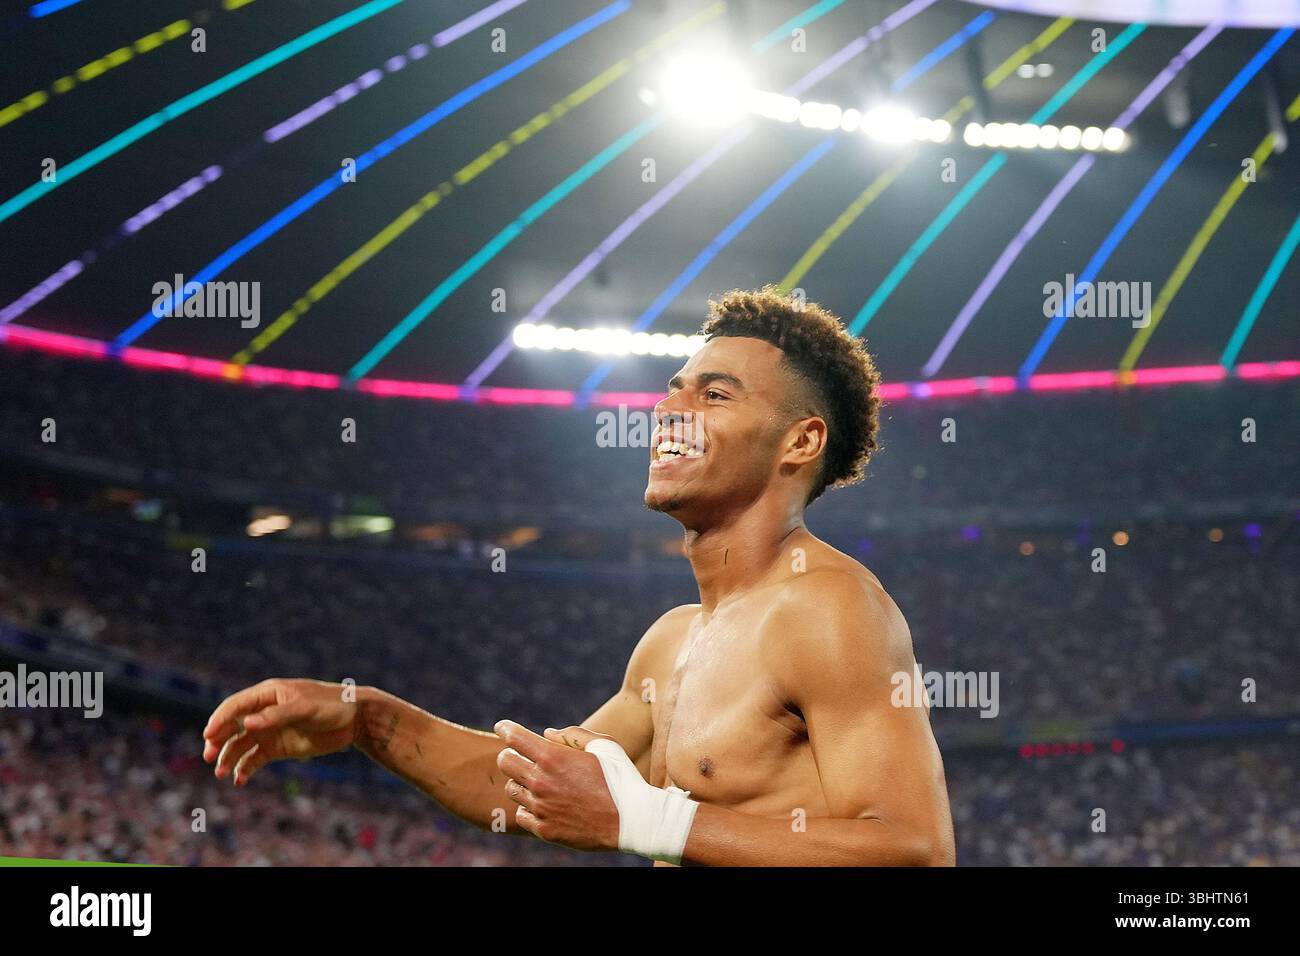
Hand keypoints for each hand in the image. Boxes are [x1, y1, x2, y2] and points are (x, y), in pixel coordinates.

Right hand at [202, 678, 358, 786]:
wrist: (354, 720)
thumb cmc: (331, 705)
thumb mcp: (305, 708)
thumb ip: (277, 715)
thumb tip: (247, 723)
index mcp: (268, 694)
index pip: (236, 706)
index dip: (220, 719)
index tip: (208, 735)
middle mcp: (264, 712)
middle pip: (232, 726)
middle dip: (218, 741)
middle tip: (209, 757)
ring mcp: (270, 730)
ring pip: (240, 745)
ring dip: (228, 758)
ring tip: (222, 773)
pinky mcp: (278, 747)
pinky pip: (254, 759)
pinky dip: (245, 769)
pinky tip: (240, 780)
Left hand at [494, 721, 620, 851]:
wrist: (632, 821)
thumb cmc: (621, 778)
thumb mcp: (605, 745)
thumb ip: (573, 735)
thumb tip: (547, 734)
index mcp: (554, 757)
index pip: (514, 737)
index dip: (505, 728)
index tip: (503, 727)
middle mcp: (542, 781)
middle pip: (504, 762)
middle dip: (510, 755)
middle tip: (521, 756)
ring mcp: (541, 807)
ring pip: (511, 788)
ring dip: (520, 782)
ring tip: (538, 782)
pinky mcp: (545, 830)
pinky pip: (521, 814)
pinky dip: (528, 807)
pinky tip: (543, 804)